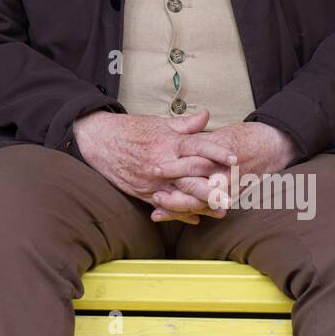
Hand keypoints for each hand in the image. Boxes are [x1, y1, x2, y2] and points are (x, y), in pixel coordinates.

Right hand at [73, 109, 236, 223]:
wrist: (100, 141)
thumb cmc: (131, 130)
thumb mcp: (158, 123)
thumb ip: (185, 124)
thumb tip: (207, 116)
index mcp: (168, 142)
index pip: (197, 146)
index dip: (217, 151)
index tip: (234, 158)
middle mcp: (162, 162)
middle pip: (192, 176)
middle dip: (213, 187)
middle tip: (233, 195)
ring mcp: (152, 180)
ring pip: (180, 195)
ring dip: (201, 205)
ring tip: (220, 211)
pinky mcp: (143, 192)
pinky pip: (164, 205)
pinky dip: (180, 213)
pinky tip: (195, 219)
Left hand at [151, 118, 299, 219]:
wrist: (276, 145)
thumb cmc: (244, 137)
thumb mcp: (219, 134)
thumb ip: (197, 137)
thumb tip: (174, 140)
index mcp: (217, 152)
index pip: (192, 160)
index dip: (173, 166)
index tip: (154, 168)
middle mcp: (223, 171)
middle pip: (196, 185)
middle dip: (174, 193)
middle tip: (154, 196)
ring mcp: (230, 186)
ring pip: (203, 202)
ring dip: (180, 208)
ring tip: (159, 212)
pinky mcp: (236, 196)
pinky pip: (212, 208)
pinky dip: (195, 213)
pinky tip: (181, 219)